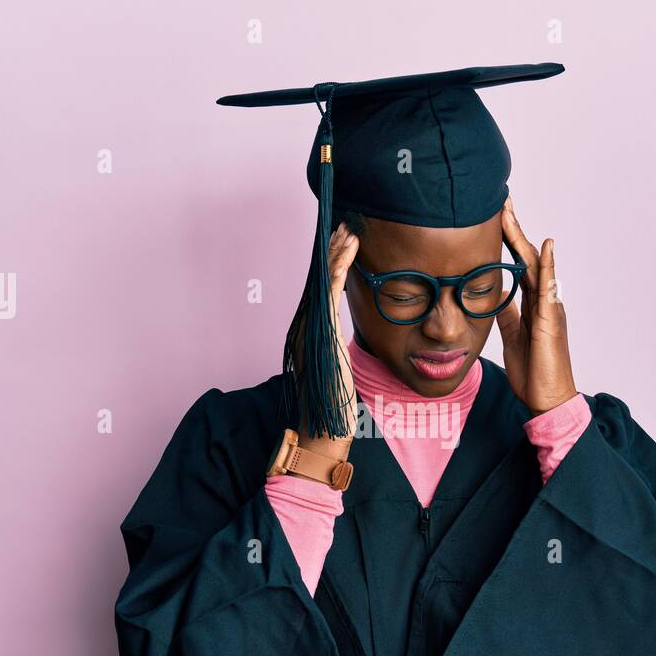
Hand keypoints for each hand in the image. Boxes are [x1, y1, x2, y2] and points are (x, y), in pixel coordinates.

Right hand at [295, 222, 358, 458]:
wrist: (324, 430)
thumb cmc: (333, 407)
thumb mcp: (336, 370)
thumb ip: (336, 350)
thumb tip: (341, 343)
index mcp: (310, 333)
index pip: (322, 291)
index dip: (332, 265)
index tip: (343, 243)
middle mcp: (306, 327)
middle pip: (320, 279)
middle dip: (333, 251)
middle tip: (346, 225)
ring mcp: (311, 329)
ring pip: (325, 280)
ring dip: (337, 252)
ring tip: (349, 229)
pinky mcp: (323, 331)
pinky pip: (331, 290)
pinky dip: (340, 267)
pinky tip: (349, 249)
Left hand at [496, 196, 578, 416]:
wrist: (546, 398)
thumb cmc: (532, 371)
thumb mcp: (512, 335)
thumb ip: (506, 313)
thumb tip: (493, 294)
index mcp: (533, 304)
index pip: (519, 265)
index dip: (508, 241)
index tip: (496, 217)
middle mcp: (544, 300)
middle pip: (528, 257)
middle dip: (514, 229)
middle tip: (501, 201)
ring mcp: (550, 307)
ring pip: (536, 265)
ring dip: (523, 238)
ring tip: (510, 213)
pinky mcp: (552, 320)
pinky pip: (550, 287)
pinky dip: (549, 265)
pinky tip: (546, 245)